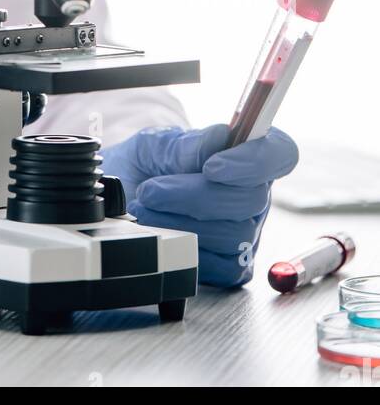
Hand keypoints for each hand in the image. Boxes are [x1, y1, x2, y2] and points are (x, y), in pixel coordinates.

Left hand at [102, 123, 298, 286]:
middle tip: (151, 189)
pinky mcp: (232, 267)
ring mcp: (247, 234)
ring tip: (145, 208)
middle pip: (252, 199)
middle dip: (195, 195)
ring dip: (181, 222)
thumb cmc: (148, 163)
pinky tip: (159, 233)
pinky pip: (222, 267)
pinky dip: (184, 250)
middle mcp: (255, 196)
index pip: (281, 153)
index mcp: (247, 156)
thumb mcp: (157, 144)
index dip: (255, 160)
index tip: (212, 166)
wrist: (123, 194)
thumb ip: (186, 143)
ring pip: (235, 235)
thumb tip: (220, 138)